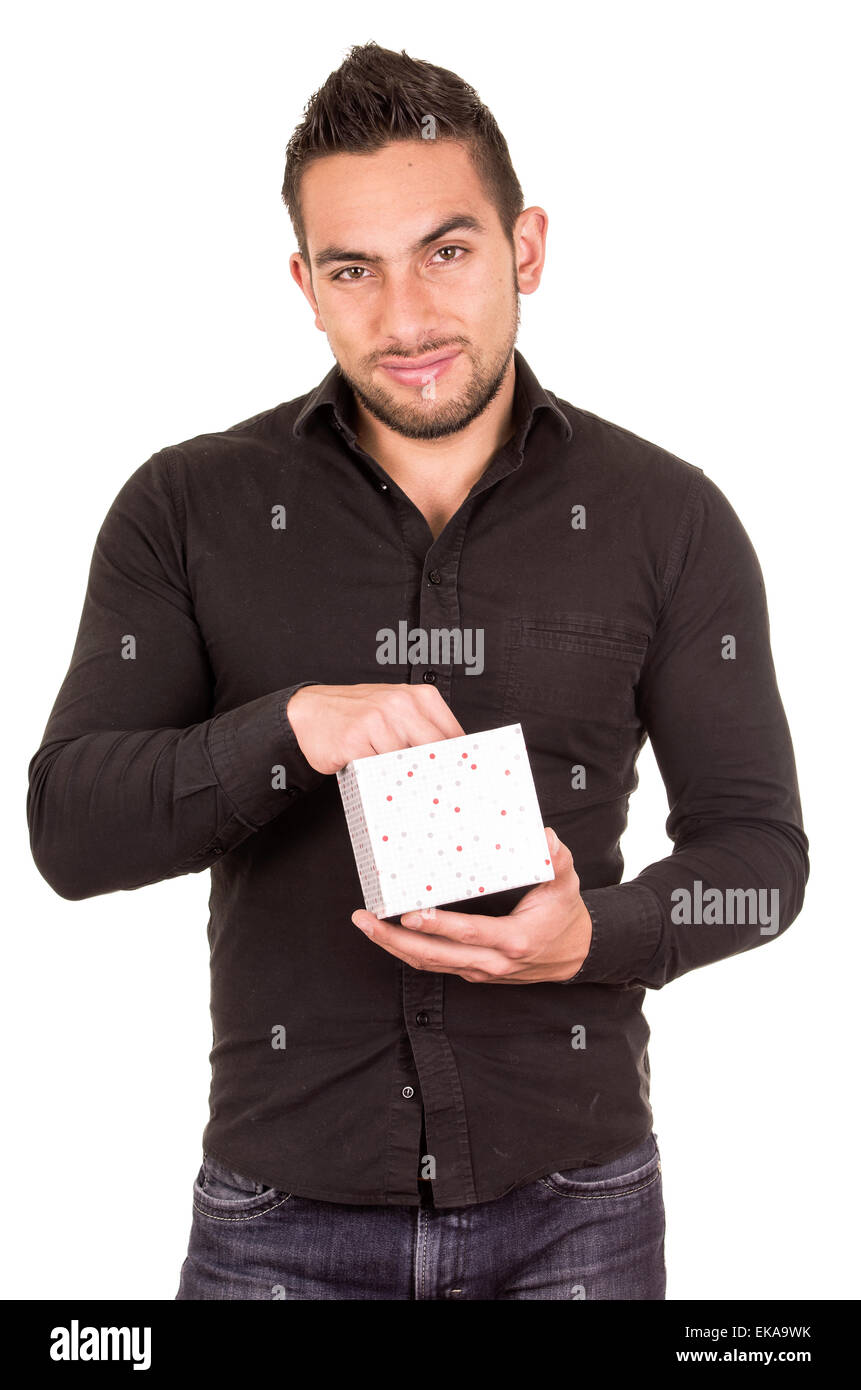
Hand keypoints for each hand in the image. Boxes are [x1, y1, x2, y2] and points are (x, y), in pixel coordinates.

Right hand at [285, 683, 464, 775]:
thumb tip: (454, 763)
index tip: (460, 781)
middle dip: (436, 775)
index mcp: (419, 696)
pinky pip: (378, 771)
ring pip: (406, 765)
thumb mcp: (398, 710)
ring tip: (394, 777)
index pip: (453, 736)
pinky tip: (372, 774)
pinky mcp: (355, 741)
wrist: (310, 711)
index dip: (458, 762)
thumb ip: (425, 730)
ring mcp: (377, 721)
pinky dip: (379, 779)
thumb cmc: (359, 714)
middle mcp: (400, 704)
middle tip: (436, 793)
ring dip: (403, 778)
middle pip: (435, 752)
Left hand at [351, 827, 592, 982]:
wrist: (574, 956)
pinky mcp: (473, 971)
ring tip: (365, 924)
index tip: (412, 913)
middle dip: (395, 939)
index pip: (469, 933)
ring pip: (429, 963)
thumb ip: (558, 861)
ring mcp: (480, 969)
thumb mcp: (566, 886)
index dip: (439, 925)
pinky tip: (388, 934)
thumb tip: (547, 838)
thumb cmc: (564, 916)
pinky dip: (409, 950)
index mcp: (514, 940)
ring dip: (394, 946)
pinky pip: (435, 963)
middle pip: (435, 955)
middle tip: (365, 919)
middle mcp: (492, 961)